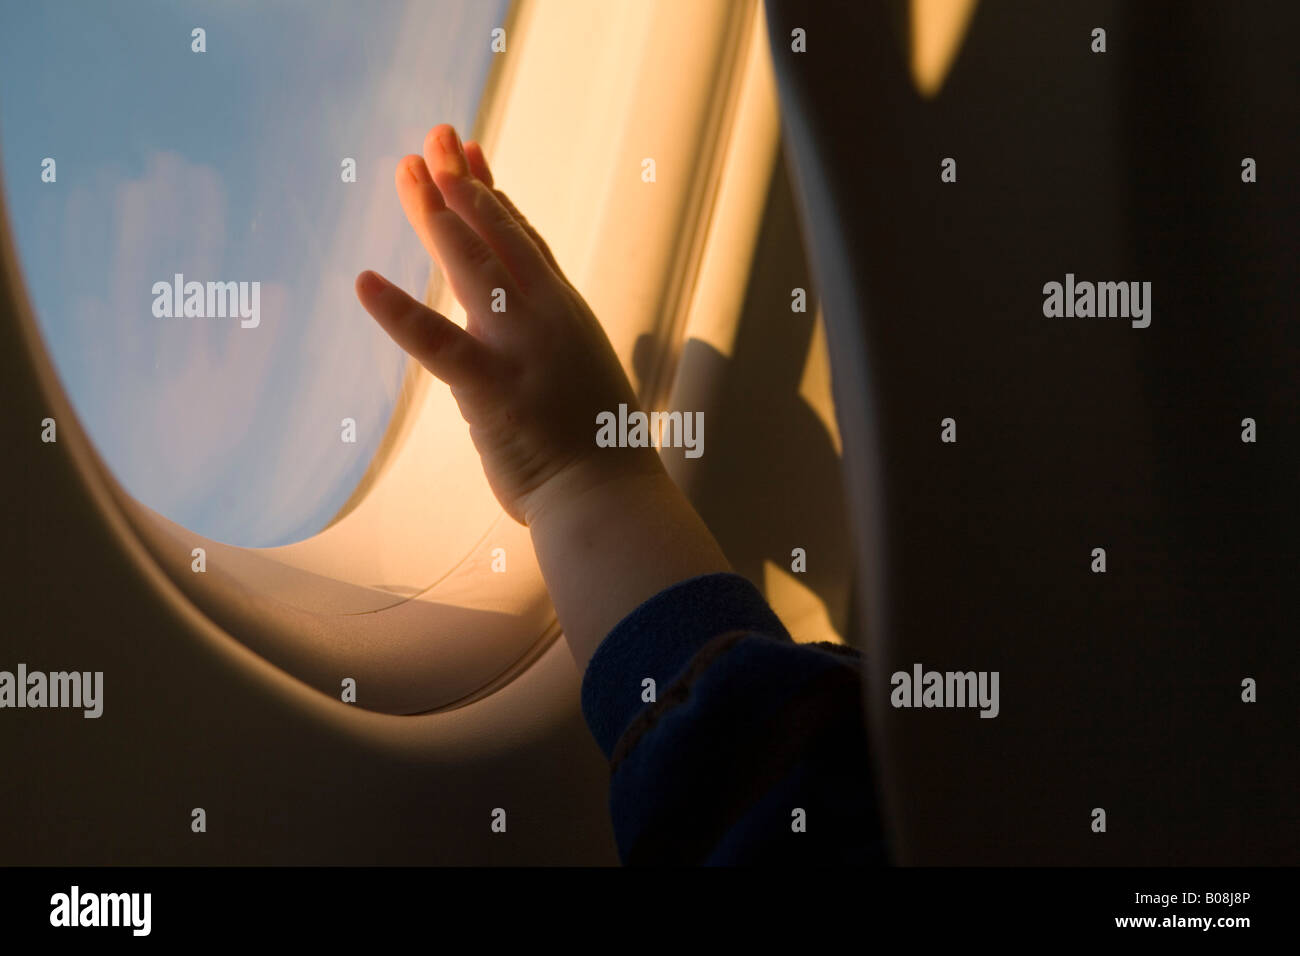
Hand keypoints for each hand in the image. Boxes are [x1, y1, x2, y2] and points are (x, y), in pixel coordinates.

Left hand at [355, 124, 661, 525]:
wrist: (608, 498)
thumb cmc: (597, 450)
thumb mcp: (582, 375)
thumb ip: (552, 343)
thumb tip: (535, 333)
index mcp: (564, 314)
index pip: (523, 240)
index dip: (491, 196)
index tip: (469, 157)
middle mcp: (546, 317)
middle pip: (497, 236)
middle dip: (461, 184)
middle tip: (433, 140)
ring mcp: (522, 349)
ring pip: (474, 268)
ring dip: (438, 218)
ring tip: (408, 175)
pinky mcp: (492, 389)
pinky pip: (439, 344)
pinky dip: (399, 313)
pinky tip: (364, 282)